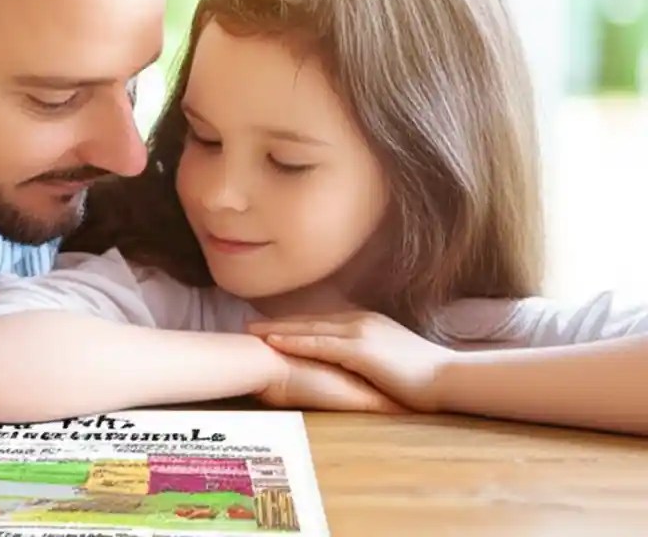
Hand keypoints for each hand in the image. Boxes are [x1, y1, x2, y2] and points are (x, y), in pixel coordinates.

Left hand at [248, 311, 454, 412]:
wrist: (448, 378)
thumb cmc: (423, 375)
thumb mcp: (391, 358)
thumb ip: (370, 355)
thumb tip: (355, 364)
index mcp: (366, 323)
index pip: (322, 321)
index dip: (295, 323)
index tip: (270, 324)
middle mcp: (359, 321)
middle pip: (310, 320)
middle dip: (278, 323)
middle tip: (250, 325)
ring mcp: (359, 333)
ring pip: (309, 328)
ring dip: (278, 330)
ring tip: (252, 332)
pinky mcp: (360, 349)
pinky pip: (319, 344)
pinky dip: (294, 341)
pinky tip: (274, 342)